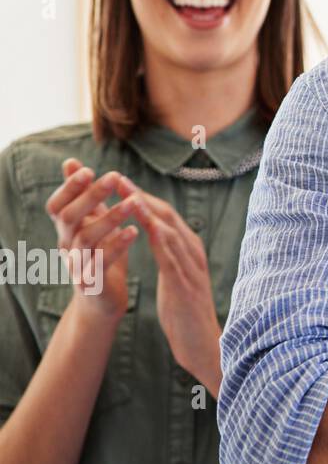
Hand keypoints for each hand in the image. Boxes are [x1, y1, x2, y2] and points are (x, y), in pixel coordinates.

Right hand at [44, 158, 140, 322]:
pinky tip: (134, 231)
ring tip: (134, 201)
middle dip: (90, 195)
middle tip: (114, 176)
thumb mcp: (90, 221)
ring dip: (111, 217)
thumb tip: (69, 162)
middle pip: (69, 217)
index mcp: (66, 230)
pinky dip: (117, 245)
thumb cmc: (99, 253)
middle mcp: (66, 245)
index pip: (56, 205)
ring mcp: (77, 264)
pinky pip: (102, 262)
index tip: (86, 169)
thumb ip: (82, 195)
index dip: (68, 188)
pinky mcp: (93, 282)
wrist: (101, 301)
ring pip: (86, 238)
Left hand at [116, 176, 221, 392]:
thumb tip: (160, 237)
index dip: (141, 197)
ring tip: (125, 193)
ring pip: (169, 229)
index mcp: (188, 250)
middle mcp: (193, 252)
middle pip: (166, 214)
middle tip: (116, 177)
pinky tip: (145, 225)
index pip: (164, 216)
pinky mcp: (186, 283)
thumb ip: (171, 256)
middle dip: (140, 194)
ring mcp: (191, 266)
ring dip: (146, 209)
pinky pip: (172, 255)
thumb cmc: (186, 315)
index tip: (119, 183)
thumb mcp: (177, 279)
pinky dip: (158, 236)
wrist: (204, 346)